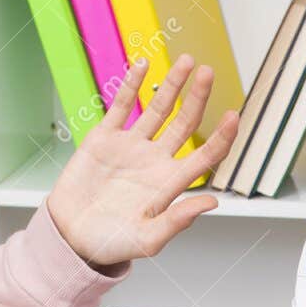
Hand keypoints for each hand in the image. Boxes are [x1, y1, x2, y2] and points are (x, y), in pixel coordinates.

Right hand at [46, 53, 238, 268]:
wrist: (70, 237)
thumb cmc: (111, 244)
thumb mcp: (148, 240)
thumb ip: (178, 221)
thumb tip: (212, 202)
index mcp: (170, 184)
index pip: (204, 156)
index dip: (221, 137)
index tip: (234, 116)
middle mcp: (155, 161)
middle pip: (184, 124)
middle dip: (198, 98)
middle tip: (208, 73)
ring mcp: (131, 147)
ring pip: (158, 109)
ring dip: (172, 86)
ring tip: (186, 62)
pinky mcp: (105, 139)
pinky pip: (121, 106)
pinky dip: (132, 85)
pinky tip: (143, 66)